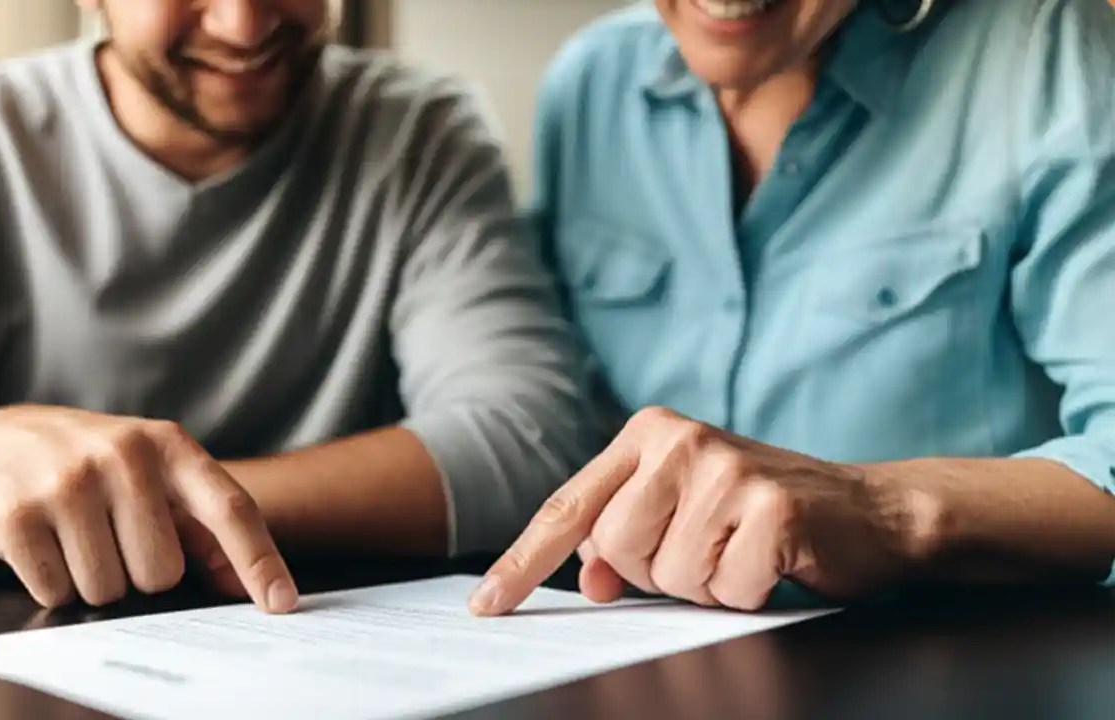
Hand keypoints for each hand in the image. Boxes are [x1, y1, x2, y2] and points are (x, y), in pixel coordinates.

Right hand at [0, 406, 296, 610]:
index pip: (229, 509)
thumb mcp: (150, 475)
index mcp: (167, 445)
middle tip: (113, 539)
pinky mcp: (16, 513)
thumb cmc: (91, 468)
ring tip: (74, 537)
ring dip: (92, 580)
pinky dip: (51, 583)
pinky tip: (42, 543)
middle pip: (161, 573)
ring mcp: (67, 482)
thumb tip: (248, 584)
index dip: (259, 560)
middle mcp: (122, 455)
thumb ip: (203, 527)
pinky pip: (55, 591)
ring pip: (107, 590)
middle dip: (139, 573)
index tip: (283, 603)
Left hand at [470, 407, 941, 614]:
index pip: (568, 507)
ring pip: (668, 575)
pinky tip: (773, 560)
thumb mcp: (681, 513)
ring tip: (742, 551)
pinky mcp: (771, 504)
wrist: (870, 509)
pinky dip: (748, 591)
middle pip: (615, 550)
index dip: (522, 562)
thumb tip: (584, 580)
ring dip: (706, 584)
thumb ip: (622, 538)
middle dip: (658, 573)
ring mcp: (726, 468)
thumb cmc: (763, 514)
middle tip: (708, 551)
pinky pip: (726, 588)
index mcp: (647, 434)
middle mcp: (678, 439)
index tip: (486, 605)